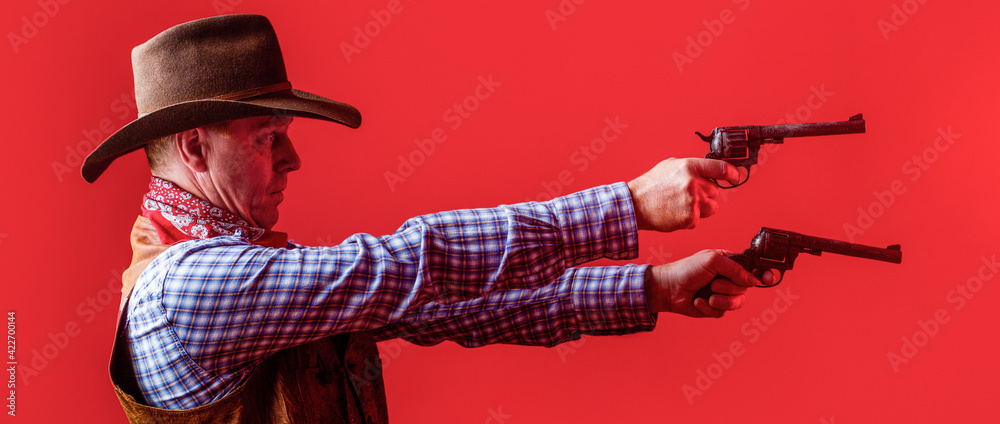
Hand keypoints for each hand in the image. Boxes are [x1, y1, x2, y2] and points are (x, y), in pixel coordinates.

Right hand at [626, 158, 742, 231]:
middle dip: (706, 196)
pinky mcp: (690, 217)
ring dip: (702, 209)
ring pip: (712, 207)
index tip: (736, 177)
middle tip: (688, 197)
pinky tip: (675, 214)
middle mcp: (693, 182)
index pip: (720, 168)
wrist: (635, 205)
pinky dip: (689, 220)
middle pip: (715, 192)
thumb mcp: (669, 166)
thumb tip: (707, 170)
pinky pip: (699, 220)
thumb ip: (690, 167)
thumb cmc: (650, 186)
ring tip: (682, 206)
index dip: (732, 173)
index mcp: (689, 166)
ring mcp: (693, 200)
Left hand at [643, 249, 777, 317]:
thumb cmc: (687, 270)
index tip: (769, 278)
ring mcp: (722, 294)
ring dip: (720, 300)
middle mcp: (728, 278)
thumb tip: (754, 280)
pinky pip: (722, 312)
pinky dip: (709, 308)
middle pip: (745, 289)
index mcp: (729, 263)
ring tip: (707, 295)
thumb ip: (735, 268)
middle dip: (729, 289)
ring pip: (737, 303)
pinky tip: (698, 301)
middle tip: (713, 284)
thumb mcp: (712, 261)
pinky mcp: (715, 308)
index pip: (753, 268)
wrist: (668, 289)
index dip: (763, 274)